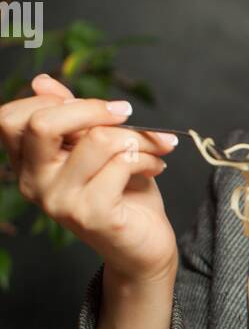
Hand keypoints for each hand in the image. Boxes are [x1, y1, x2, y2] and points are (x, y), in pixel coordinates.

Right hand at [0, 73, 178, 283]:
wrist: (144, 246)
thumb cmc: (120, 193)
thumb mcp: (94, 146)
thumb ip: (71, 115)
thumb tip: (42, 81)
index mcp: (27, 164)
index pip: (13, 118)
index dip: (55, 101)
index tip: (96, 107)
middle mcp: (34, 184)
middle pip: (42, 123)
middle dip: (93, 108)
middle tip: (126, 114)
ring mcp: (59, 202)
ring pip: (95, 139)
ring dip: (136, 136)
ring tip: (153, 147)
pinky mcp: (91, 215)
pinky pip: (121, 163)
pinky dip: (146, 157)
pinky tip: (154, 167)